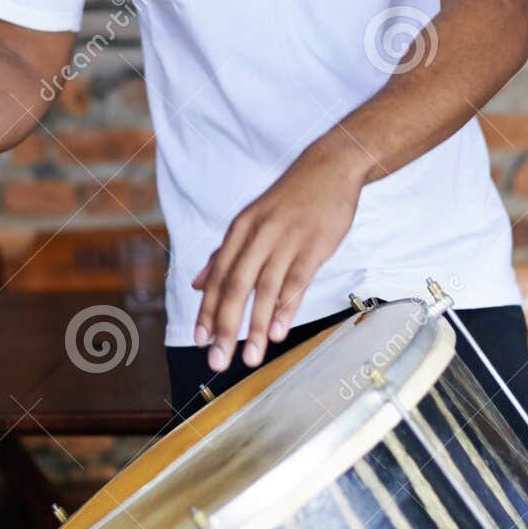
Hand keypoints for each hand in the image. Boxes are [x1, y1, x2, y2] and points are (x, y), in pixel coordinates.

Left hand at [191, 138, 366, 372]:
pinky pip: (297, 281)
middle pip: (236, 287)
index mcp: (240, 230)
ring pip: (265, 289)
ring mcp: (287, 240)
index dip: (208, 311)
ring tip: (250, 357)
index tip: (200, 341)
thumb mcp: (251, 220)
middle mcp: (258, 236)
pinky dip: (286, 308)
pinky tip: (277, 331)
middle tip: (218, 360)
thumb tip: (197, 284)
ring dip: (256, 327)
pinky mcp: (314, 246)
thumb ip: (224, 254)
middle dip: (225, 327)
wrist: (330, 168)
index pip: (219, 277)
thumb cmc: (290, 199)